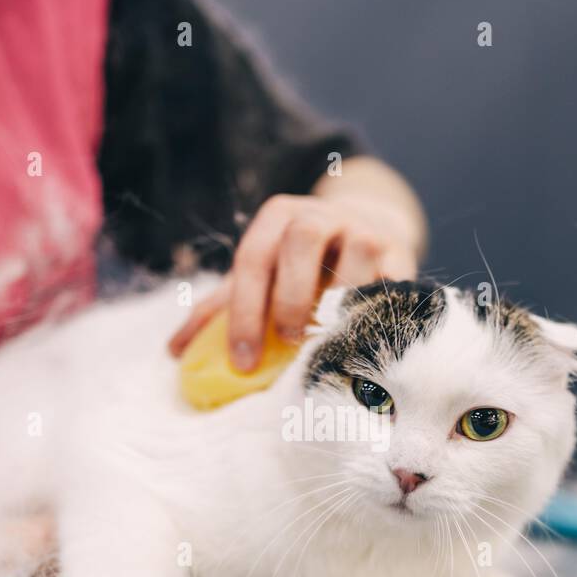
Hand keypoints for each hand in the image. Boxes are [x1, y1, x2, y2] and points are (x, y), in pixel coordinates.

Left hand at [168, 191, 419, 370]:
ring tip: (329, 341)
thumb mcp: (259, 278)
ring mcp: (365, 230)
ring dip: (342, 299)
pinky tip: (366, 340)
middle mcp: (321, 215)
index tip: (242, 361)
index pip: (253, 259)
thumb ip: (218, 311)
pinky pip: (394, 281)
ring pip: (357, 254)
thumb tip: (175, 352)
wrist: (367, 232)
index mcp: (278, 217)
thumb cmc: (300, 268)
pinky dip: (380, 310)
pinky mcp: (401, 254)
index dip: (244, 311)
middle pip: (302, 240)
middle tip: (287, 342)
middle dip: (291, 296)